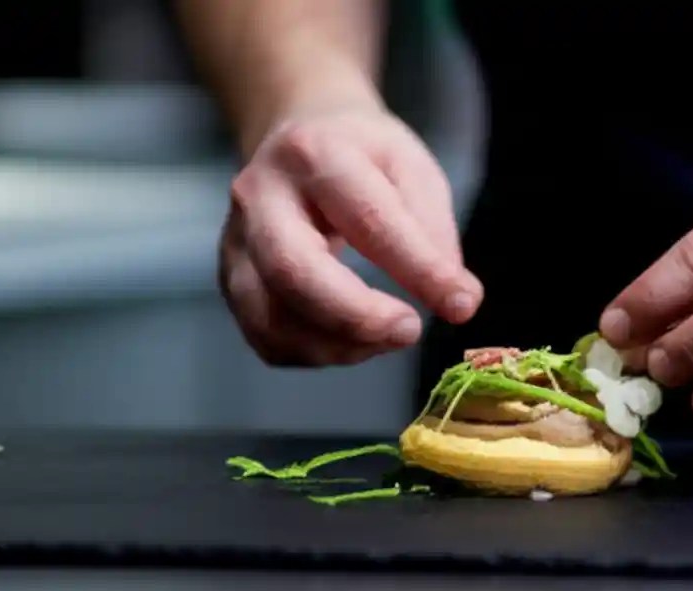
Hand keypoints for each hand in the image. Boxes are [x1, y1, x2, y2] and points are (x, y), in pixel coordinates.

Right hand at [221, 106, 482, 365]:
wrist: (297, 135)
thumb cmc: (363, 157)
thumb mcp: (412, 169)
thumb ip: (434, 232)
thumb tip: (455, 299)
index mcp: (315, 154)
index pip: (366, 219)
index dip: (417, 269)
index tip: (462, 304)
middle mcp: (260, 196)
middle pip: (292, 270)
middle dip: (357, 316)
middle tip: (410, 331)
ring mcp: (235, 242)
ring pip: (271, 316)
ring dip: (339, 344)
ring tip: (386, 337)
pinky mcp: (230, 281)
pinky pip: (266, 336)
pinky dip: (316, 352)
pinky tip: (353, 340)